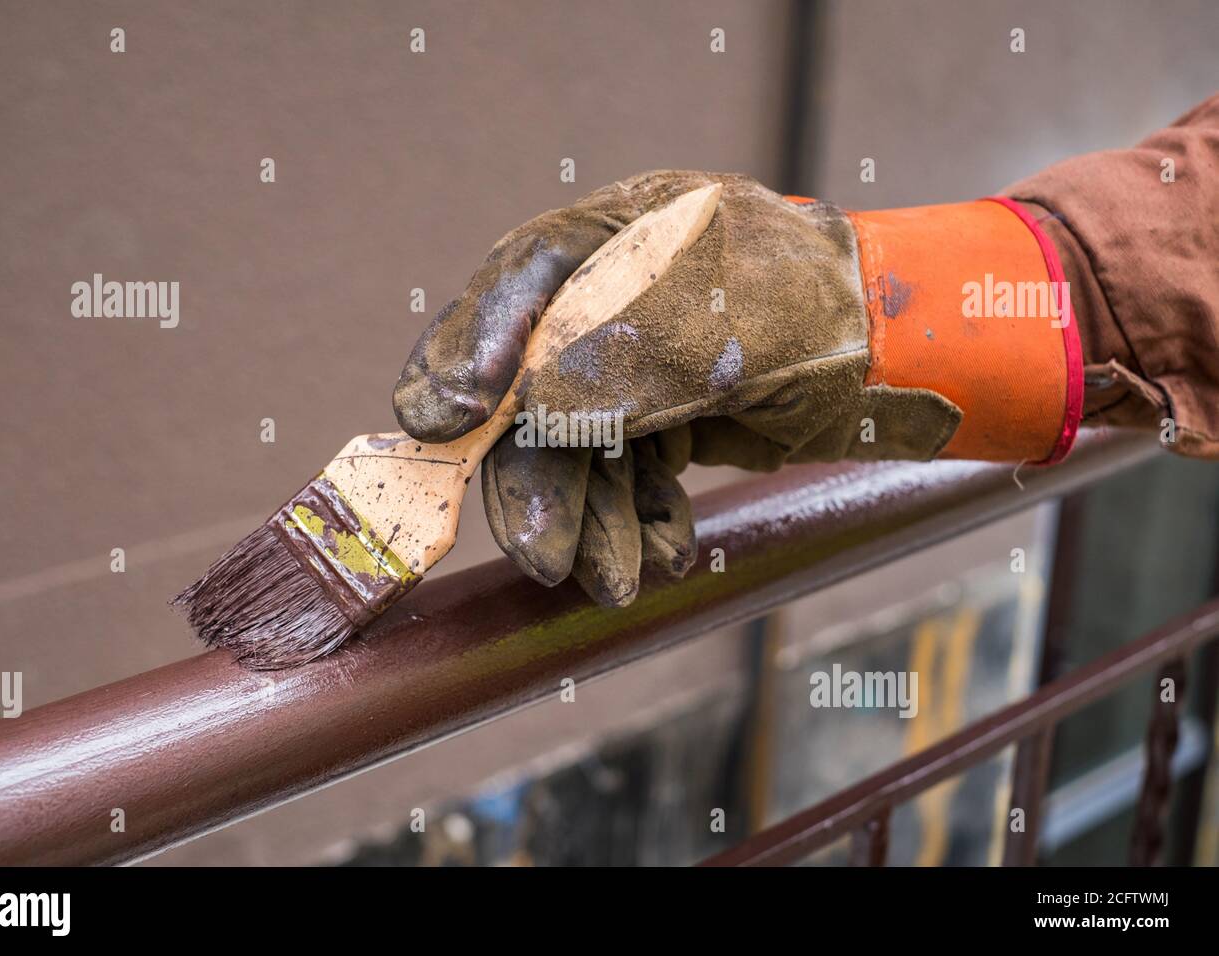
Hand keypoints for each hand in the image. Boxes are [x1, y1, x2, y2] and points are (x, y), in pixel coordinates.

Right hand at [393, 171, 960, 605]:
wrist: (901, 360)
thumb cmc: (820, 314)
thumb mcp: (719, 329)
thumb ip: (615, 358)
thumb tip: (518, 408)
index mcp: (622, 233)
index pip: (522, 278)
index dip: (471, 345)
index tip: (442, 417)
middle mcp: (612, 293)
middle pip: (535, 385)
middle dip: (538, 482)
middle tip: (542, 560)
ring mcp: (632, 359)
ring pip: (576, 448)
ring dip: (591, 525)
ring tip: (619, 585)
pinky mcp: (657, 415)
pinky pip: (624, 474)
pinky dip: (638, 521)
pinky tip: (667, 556)